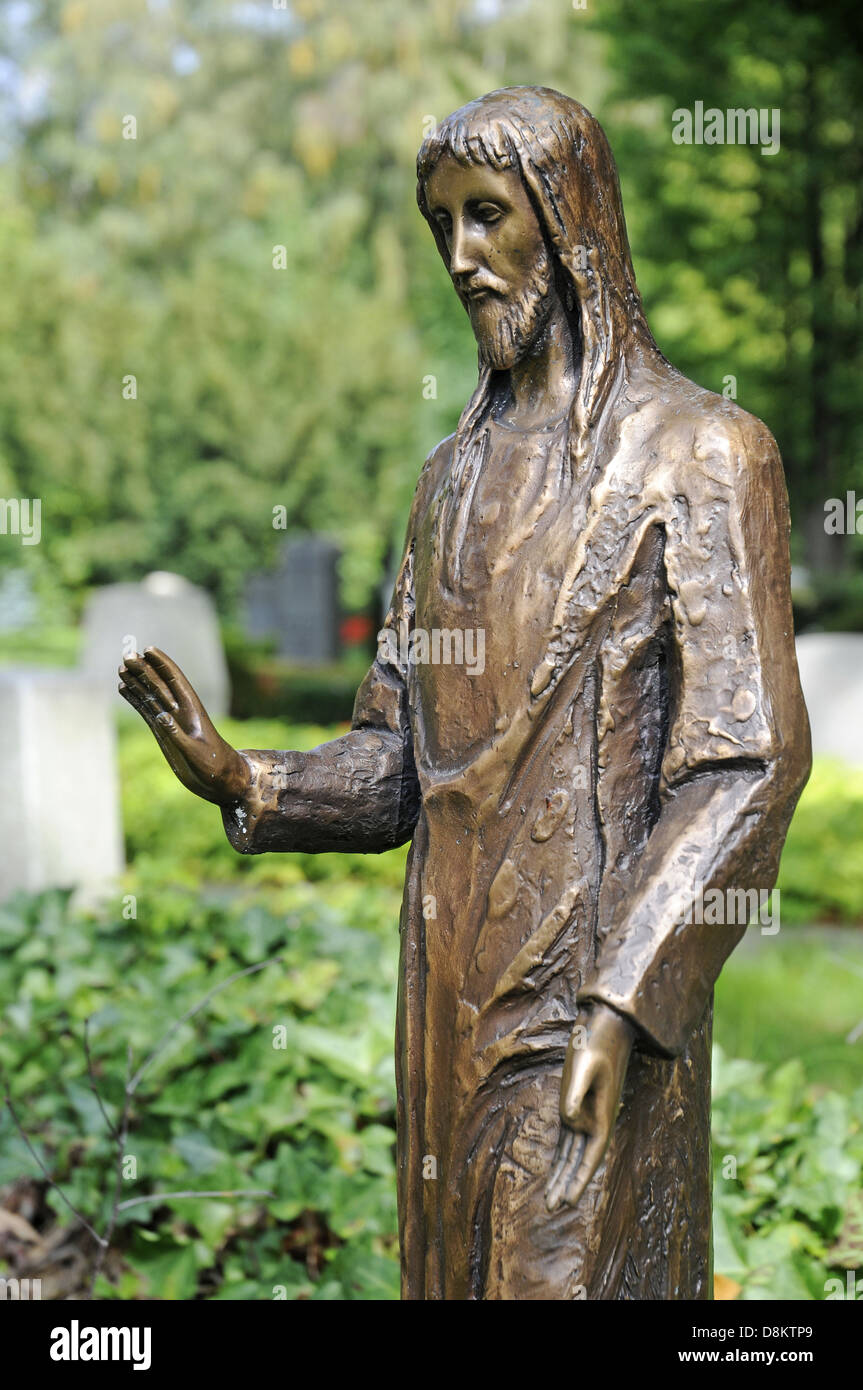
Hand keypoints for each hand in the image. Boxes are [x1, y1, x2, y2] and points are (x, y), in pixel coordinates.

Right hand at [118, 647, 249, 805]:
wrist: (218, 780)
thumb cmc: (214, 765)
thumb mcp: (195, 752)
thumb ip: (177, 734)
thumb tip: (160, 716)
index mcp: (192, 709)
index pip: (175, 680)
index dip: (162, 663)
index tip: (147, 649)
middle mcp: (180, 710)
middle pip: (159, 684)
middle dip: (144, 669)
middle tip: (126, 655)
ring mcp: (170, 720)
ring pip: (150, 695)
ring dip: (137, 681)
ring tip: (121, 668)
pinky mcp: (163, 731)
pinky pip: (146, 711)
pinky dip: (135, 699)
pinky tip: (123, 689)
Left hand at [544, 1003, 634, 1211]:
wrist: (603, 1027)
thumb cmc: (596, 1045)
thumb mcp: (584, 1066)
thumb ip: (576, 1092)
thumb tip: (568, 1118)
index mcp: (602, 1115)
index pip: (590, 1156)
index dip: (578, 1179)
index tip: (567, 1199)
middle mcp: (595, 1119)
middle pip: (579, 1160)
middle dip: (566, 1184)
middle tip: (551, 1207)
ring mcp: (585, 1113)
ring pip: (572, 1152)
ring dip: (562, 1174)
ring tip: (551, 1199)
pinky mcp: (575, 1104)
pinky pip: (568, 1138)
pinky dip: (562, 1155)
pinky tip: (557, 1168)